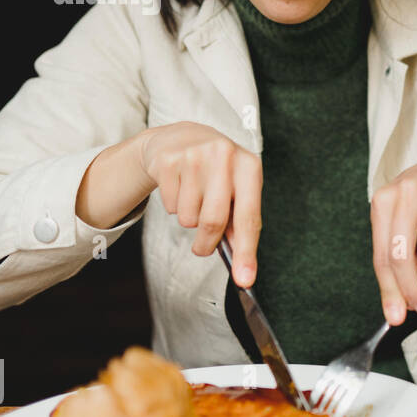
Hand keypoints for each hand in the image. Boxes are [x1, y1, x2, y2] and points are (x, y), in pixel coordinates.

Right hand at [136, 123, 262, 287]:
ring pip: (188, 217)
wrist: (183, 137)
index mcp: (249, 166)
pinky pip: (170, 206)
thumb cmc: (218, 172)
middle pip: (213, 221)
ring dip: (189, 220)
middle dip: (207, 244)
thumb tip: (242, 267)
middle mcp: (224, 156)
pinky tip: (180, 188)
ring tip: (194, 200)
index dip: (247, 252)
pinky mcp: (168, 160)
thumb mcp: (236, 188)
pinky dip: (174, 207)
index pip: (249, 217)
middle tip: (203, 249)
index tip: (245, 280)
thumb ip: (240, 223)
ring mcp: (194, 155)